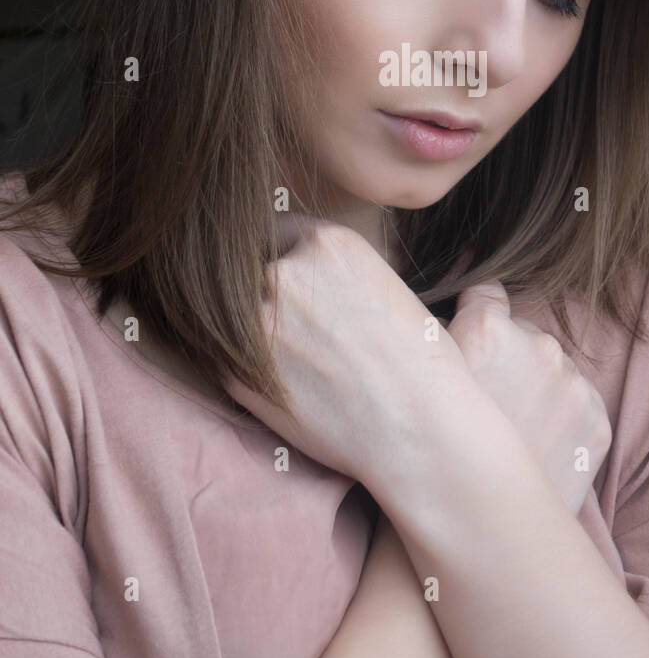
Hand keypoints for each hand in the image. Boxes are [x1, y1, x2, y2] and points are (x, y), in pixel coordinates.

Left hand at [221, 218, 471, 491]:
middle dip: (261, 290)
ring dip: (245, 325)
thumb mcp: (387, 284)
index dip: (279, 254)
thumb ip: (337, 266)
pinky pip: (219, 351)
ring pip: (227, 309)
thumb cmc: (420, 362)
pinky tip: (277, 379)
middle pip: (248, 267)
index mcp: (326, 243)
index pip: (275, 229)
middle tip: (289, 326)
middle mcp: (284, 273)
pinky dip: (236, 361)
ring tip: (285, 355)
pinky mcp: (235, 369)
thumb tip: (319, 260)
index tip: (286, 279)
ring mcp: (254, 321)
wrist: (416, 428)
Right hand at [442, 281, 611, 514]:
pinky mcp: (596, 420)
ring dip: (537, 387)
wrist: (471, 537)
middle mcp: (537, 346)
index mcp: (487, 328)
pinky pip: (578, 402)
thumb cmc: (425, 462)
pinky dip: (561, 418)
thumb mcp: (415, 384)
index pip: (487, 291)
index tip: (470, 334)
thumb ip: (434, 338)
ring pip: (553, 369)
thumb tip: (447, 314)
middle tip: (487, 401)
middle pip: (524, 334)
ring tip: (511, 430)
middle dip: (509, 358)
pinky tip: (534, 446)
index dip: (474, 313)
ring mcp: (572, 384)